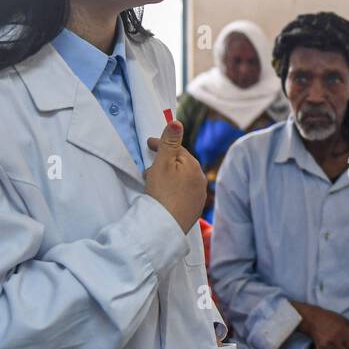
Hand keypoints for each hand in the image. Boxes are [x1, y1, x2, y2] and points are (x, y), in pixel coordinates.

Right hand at [145, 118, 206, 232]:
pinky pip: (182, 193)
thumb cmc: (162, 193)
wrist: (165, 227)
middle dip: (164, 162)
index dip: (161, 144)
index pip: (176, 149)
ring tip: (153, 183)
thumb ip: (169, 142)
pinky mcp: (194, 209)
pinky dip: (173, 190)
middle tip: (148, 167)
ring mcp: (199, 196)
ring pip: (181, 179)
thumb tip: (177, 121)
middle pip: (179, 164)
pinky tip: (164, 196)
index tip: (148, 143)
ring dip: (168, 177)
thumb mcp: (162, 164)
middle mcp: (200, 180)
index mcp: (193, 166)